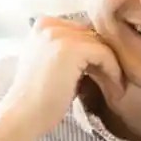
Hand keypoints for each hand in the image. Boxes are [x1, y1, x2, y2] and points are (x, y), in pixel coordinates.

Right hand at [0, 16, 124, 140]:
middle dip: (106, 61)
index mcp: (43, 24)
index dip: (96, 54)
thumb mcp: (50, 63)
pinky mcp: (72, 48)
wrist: (23, 116)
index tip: (104, 76)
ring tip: (116, 90)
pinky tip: (115, 90)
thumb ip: (67, 50)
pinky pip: (105, 54)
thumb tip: (100, 49)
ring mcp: (59, 34)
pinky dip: (114, 72)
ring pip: (101, 45)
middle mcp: (50, 24)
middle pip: (93, 36)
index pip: (82, 32)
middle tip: (114, 84)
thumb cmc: (39, 98)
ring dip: (113, 69)